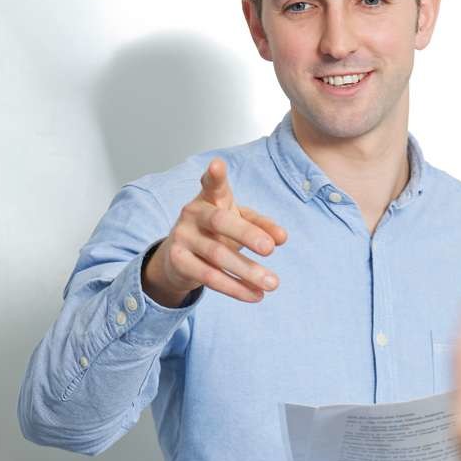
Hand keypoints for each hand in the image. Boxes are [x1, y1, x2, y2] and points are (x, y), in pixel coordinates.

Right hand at [142, 157, 287, 306]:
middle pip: (220, 222)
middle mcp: (193, 213)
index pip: (212, 184)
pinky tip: (255, 295)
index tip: (218, 166)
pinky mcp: (178, 260)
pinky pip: (209, 277)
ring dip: (248, 270)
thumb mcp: (238, 223)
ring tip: (273, 283)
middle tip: (270, 249)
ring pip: (217, 255)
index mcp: (209, 197)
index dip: (214, 175)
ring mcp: (182, 236)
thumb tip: (282, 238)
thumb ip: (261, 226)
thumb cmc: (214, 233)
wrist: (178, 256)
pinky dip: (235, 288)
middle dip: (246, 235)